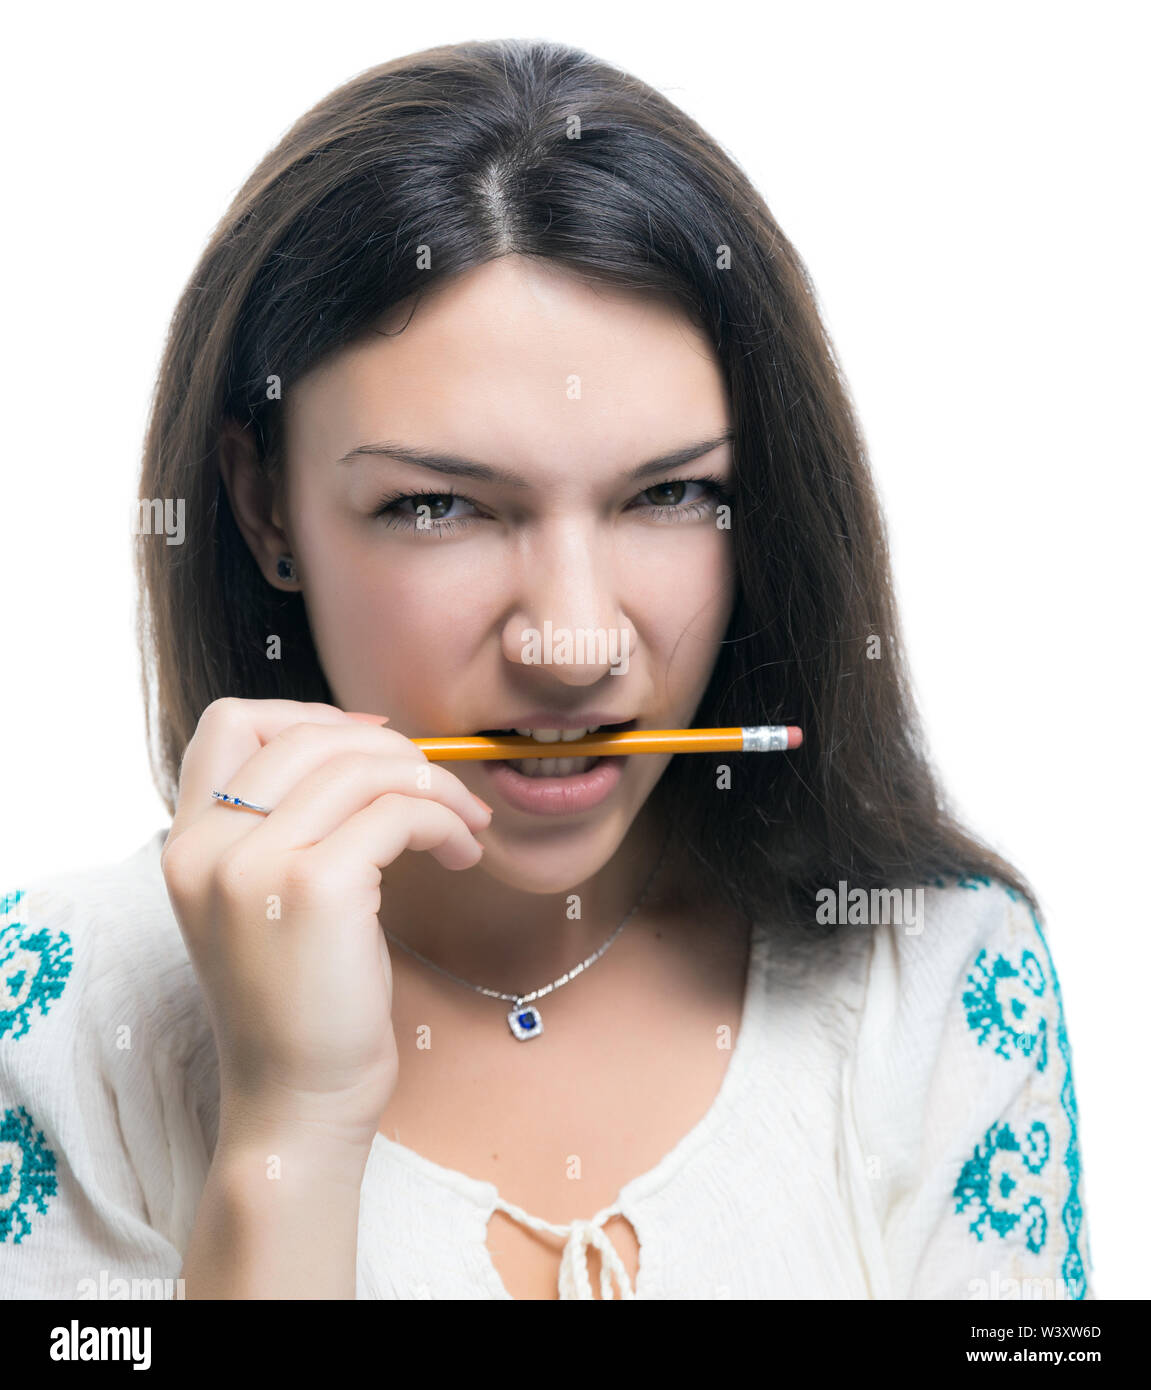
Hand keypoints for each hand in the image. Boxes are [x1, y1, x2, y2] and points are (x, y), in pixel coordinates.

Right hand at [160, 698, 491, 1151]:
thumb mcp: (265, 900)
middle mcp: (207, 847)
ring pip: (359, 766)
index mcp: (186, 845)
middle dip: (389, 749)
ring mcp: (255, 864)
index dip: (309, 715)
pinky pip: (397, 811)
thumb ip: (284, 826)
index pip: (230, 724)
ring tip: (465, 825)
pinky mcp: (316, 888)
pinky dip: (444, 819)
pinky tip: (464, 853)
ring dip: (432, 784)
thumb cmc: (300, 1004)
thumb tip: (365, 745)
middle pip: (306, 734)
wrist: (298, 1101)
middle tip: (438, 788)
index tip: (372, 745)